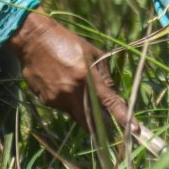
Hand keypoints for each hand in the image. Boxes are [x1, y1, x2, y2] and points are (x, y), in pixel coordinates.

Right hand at [6, 11, 136, 133]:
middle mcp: (72, 91)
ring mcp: (57, 98)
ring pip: (76, 114)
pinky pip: (62, 108)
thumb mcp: (92, 52)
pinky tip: (60, 83)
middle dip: (99, 126)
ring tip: (73, 85)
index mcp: (87, 76)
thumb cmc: (67, 42)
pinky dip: (66, 101)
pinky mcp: (46, 101)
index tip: (134, 129)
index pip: (109, 101)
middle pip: (90, 120)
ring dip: (81, 108)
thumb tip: (113, 94)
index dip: (122, 116)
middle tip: (105, 125)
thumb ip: (104, 75)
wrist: (34, 40)